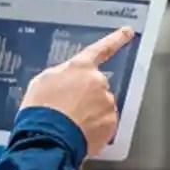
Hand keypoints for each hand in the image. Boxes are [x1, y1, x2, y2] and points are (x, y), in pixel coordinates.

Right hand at [20, 27, 133, 156]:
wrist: (48, 139)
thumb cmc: (41, 109)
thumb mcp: (43, 81)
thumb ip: (62, 75)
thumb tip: (69, 80)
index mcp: (81, 67)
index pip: (101, 49)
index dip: (116, 39)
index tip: (128, 31)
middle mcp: (98, 81)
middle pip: (96, 86)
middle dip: (86, 96)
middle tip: (67, 110)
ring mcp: (107, 103)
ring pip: (101, 106)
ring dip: (90, 113)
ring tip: (70, 125)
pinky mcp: (111, 123)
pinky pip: (105, 124)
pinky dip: (95, 128)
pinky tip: (79, 134)